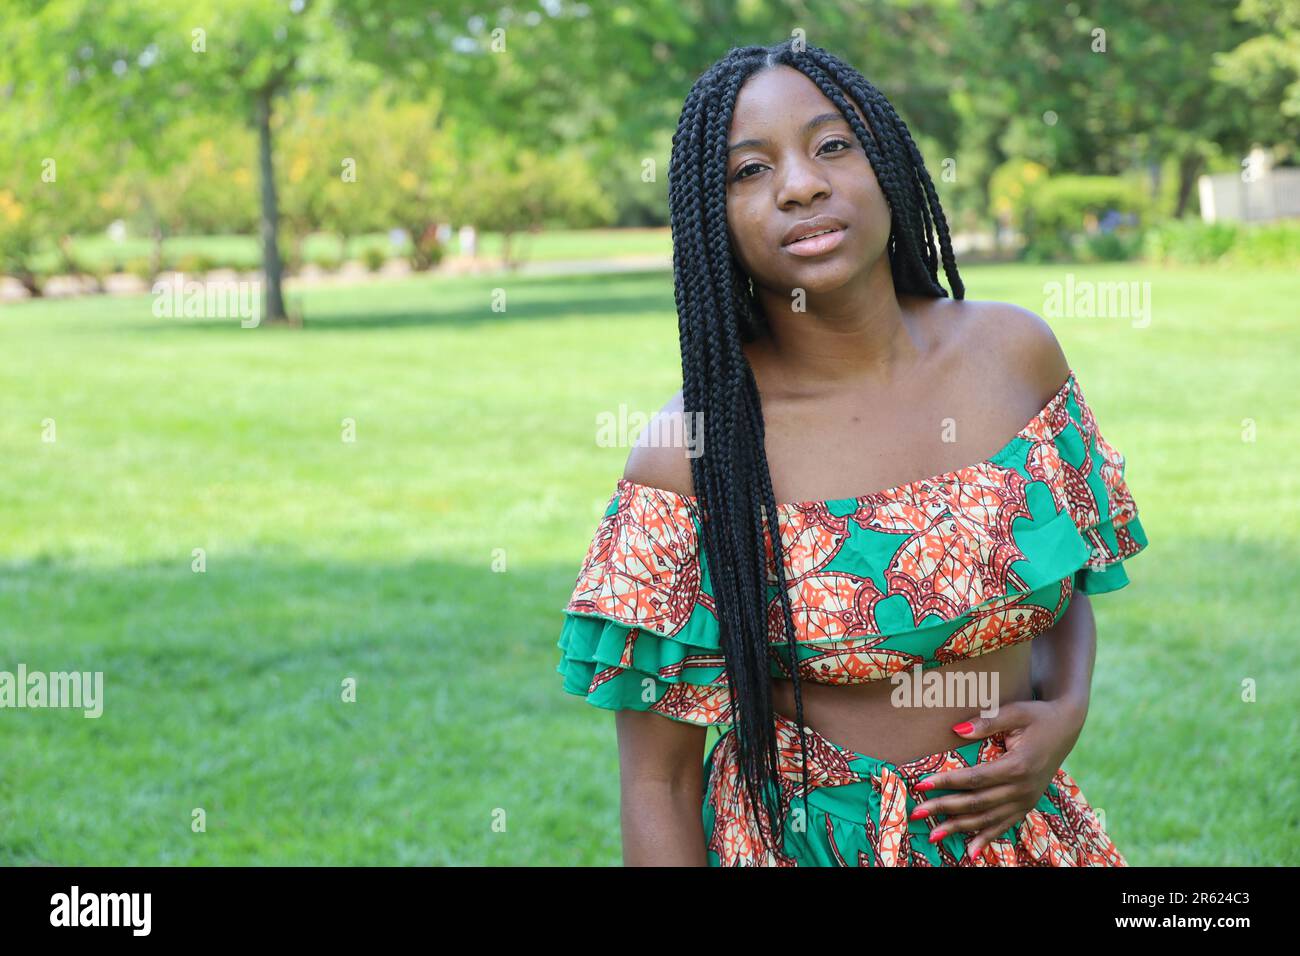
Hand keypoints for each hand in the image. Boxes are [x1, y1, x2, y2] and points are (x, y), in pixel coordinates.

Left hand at [910, 696, 1088, 859]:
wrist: (1066, 726)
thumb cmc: (1038, 716)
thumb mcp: (1015, 712)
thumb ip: (987, 722)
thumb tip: (957, 730)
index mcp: (1018, 765)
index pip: (975, 778)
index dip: (947, 782)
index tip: (922, 783)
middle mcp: (1023, 788)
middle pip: (977, 802)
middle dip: (945, 808)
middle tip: (917, 812)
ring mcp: (1026, 799)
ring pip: (988, 819)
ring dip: (959, 828)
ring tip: (933, 835)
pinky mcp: (1028, 804)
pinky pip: (1005, 825)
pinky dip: (987, 838)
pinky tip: (971, 852)